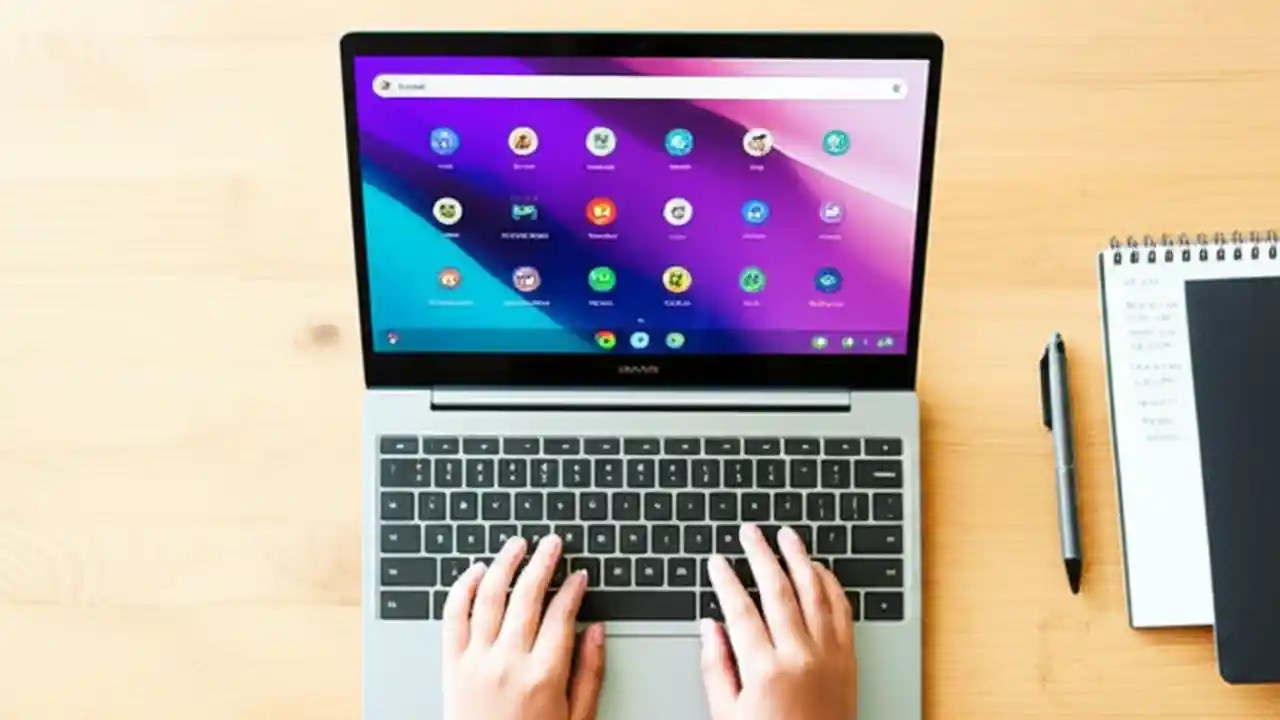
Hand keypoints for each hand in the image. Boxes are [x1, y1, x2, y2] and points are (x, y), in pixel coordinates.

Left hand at [442, 534, 605, 719]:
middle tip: (552, 543)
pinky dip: (462, 588)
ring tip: (517, 545)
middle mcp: (508, 662)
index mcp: (544, 675)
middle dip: (543, 562)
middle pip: (527, 596)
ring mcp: (476, 661)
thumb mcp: (577, 719)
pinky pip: (453, 616)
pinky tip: (475, 571)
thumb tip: (597, 631)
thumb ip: (590, 673)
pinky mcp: (451, 665)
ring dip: (505, 563)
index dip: (573, 589)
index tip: (579, 575)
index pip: (562, 614)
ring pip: (490, 596)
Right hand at [700, 524, 857, 719]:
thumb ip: (715, 667)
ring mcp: (829, 655)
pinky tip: (819, 569)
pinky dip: (830, 584)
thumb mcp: (728, 714)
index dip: (726, 580)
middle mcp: (800, 656)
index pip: (740, 610)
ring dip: (799, 558)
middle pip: (778, 590)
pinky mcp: (849, 659)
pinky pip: (841, 610)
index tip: (717, 561)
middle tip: (750, 532)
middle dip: (761, 555)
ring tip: (787, 536)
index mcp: (765, 670)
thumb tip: (710, 626)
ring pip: (814, 592)